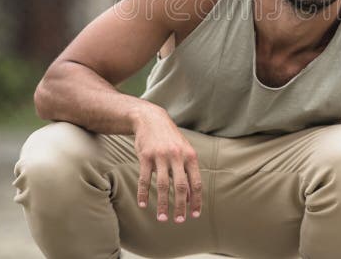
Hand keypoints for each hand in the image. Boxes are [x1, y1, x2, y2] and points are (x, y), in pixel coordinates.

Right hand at [132, 103, 201, 222]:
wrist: (151, 119)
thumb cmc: (170, 139)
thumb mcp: (184, 151)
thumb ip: (188, 172)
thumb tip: (191, 197)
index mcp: (190, 156)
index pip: (196, 182)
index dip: (196, 200)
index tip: (195, 215)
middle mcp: (177, 156)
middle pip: (181, 186)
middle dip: (181, 206)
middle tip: (179, 221)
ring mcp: (161, 156)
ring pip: (163, 185)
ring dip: (163, 204)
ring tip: (163, 218)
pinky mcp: (146, 156)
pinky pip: (145, 179)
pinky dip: (144, 193)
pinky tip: (143, 205)